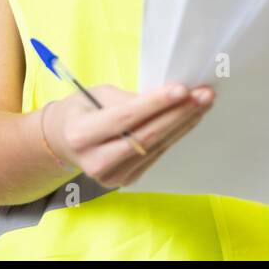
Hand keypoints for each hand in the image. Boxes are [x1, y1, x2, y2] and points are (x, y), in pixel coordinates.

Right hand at [46, 82, 214, 187]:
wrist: (63, 141)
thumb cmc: (81, 110)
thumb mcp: (96, 94)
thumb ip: (128, 100)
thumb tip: (167, 97)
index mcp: (81, 134)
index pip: (126, 117)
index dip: (156, 104)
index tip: (183, 89)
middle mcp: (95, 161)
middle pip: (146, 136)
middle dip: (179, 113)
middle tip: (204, 95)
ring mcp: (111, 176)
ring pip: (156, 147)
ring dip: (184, 123)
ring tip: (204, 102)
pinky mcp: (126, 180)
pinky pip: (157, 154)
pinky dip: (176, 134)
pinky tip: (190, 118)